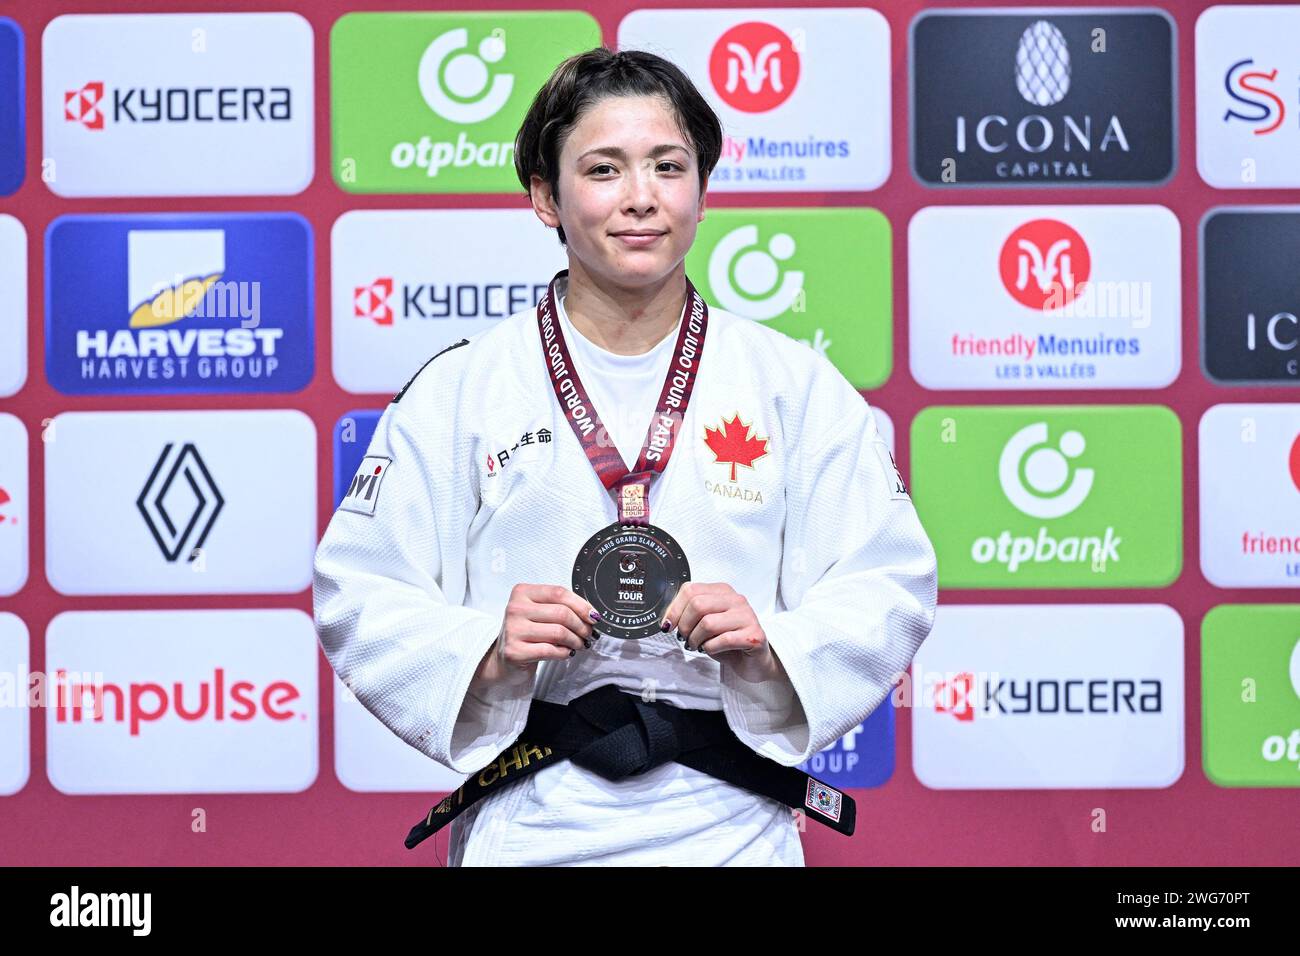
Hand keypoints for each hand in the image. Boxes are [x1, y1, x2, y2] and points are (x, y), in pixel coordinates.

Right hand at [476, 584, 599, 683]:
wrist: (505, 658)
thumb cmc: (528, 633)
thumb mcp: (539, 612)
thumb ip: (560, 607)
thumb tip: (592, 614)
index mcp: (522, 592)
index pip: (558, 593)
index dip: (581, 605)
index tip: (593, 616)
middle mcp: (515, 609)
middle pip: (561, 613)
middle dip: (582, 626)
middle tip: (588, 634)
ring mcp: (513, 630)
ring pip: (559, 632)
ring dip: (576, 640)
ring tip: (579, 644)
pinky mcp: (515, 652)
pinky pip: (550, 650)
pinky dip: (564, 652)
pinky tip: (566, 652)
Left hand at [661, 582, 783, 680]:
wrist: (753, 661)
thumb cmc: (727, 642)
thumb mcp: (705, 622)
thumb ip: (689, 614)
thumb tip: (666, 619)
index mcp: (723, 591)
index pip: (691, 590)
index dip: (674, 609)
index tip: (668, 625)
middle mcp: (736, 600)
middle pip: (697, 604)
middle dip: (684, 626)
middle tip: (684, 638)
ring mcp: (747, 616)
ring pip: (708, 623)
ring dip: (696, 639)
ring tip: (697, 646)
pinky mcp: (754, 635)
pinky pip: (723, 640)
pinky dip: (710, 648)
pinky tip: (711, 650)